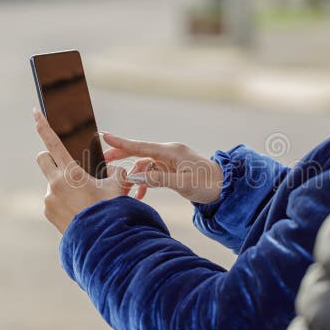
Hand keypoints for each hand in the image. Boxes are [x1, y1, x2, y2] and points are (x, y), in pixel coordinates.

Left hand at [33, 109, 127, 233]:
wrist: (100, 240)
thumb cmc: (109, 212)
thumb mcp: (117, 187)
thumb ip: (116, 172)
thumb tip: (115, 169)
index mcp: (70, 174)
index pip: (53, 144)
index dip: (43, 126)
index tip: (35, 113)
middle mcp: (54, 184)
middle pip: (42, 159)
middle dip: (50, 157)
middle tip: (66, 165)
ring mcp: (49, 199)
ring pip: (51, 181)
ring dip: (61, 183)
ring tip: (82, 199)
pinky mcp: (47, 211)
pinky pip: (52, 198)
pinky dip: (62, 199)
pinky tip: (77, 209)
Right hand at [102, 133, 222, 204]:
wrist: (225, 187)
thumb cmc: (208, 184)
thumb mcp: (183, 184)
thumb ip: (159, 180)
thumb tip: (136, 178)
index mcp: (171, 152)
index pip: (141, 146)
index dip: (122, 143)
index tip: (104, 136)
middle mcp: (169, 153)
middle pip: (140, 152)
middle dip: (121, 156)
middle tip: (103, 161)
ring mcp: (171, 161)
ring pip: (145, 165)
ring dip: (133, 175)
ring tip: (122, 188)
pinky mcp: (172, 169)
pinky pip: (153, 172)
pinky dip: (145, 181)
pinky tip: (140, 194)